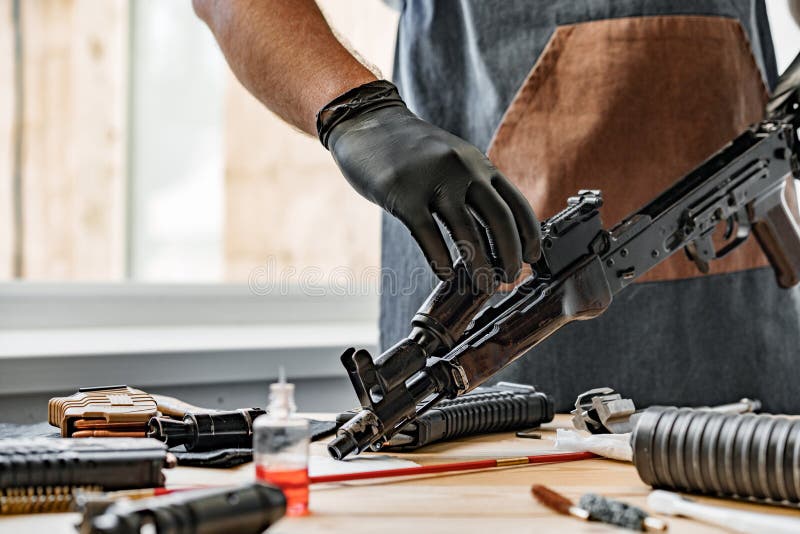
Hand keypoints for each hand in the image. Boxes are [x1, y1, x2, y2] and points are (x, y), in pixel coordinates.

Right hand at [319, 81, 540, 281]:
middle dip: (509, 255)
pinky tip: (445, 274)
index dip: (529, 235)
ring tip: (484, 286)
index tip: (532, 258)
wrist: (369, 123)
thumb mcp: (454, 158)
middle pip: (499, 220)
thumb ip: (475, 186)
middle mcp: (463, 170)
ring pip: (467, 233)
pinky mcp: (403, 195)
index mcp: (479, 164)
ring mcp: (433, 181)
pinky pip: (428, 235)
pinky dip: (440, 260)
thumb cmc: (412, 150)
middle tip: (509, 278)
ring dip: (479, 266)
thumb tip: (495, 231)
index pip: (515, 203)